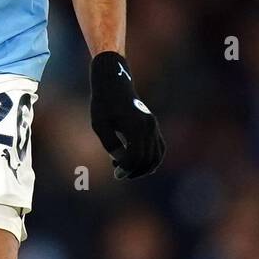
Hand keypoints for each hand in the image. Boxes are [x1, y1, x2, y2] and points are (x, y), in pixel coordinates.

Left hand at [89, 51, 164, 178]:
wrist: (114, 84)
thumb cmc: (103, 104)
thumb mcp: (99, 124)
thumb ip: (110, 144)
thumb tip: (120, 161)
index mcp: (136, 126)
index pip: (136, 156)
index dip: (127, 169)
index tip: (116, 174)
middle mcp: (149, 127)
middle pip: (148, 159)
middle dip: (134, 171)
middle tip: (118, 173)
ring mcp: (154, 127)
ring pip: (157, 156)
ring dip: (144, 167)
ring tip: (126, 169)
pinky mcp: (154, 127)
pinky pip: (159, 149)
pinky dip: (151, 160)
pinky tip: (135, 162)